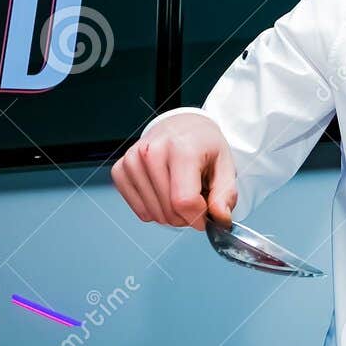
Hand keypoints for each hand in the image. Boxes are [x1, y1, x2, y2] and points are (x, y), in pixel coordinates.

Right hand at [111, 112, 237, 229]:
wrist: (181, 126)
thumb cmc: (203, 145)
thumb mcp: (225, 165)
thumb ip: (225, 194)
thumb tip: (221, 219)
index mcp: (181, 149)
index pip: (184, 202)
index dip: (199, 217)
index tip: (206, 214)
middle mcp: (151, 152)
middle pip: (169, 211)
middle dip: (186, 216)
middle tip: (195, 198)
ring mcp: (132, 161)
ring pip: (154, 214)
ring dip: (171, 214)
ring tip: (180, 191)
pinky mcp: (120, 170)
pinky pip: (140, 211)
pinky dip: (155, 210)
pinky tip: (164, 193)